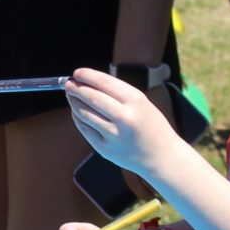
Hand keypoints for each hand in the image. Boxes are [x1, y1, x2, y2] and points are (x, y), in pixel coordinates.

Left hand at [64, 67, 189, 185]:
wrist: (161, 157)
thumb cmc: (152, 126)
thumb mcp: (143, 103)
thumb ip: (119, 94)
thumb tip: (89, 83)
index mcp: (136, 101)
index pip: (105, 83)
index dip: (88, 76)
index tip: (77, 72)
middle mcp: (124, 117)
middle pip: (92, 98)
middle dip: (77, 88)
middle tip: (68, 84)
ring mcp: (113, 134)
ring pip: (85, 114)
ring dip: (74, 102)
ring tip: (70, 95)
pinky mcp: (104, 148)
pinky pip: (85, 129)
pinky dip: (78, 118)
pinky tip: (76, 112)